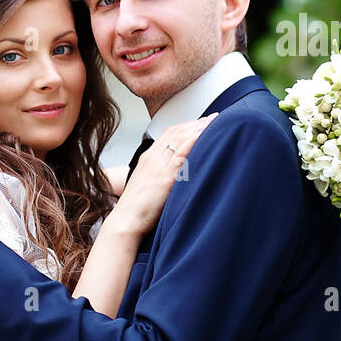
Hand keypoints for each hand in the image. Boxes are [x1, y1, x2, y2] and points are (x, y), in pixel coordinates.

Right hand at [106, 114, 217, 237]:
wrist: (125, 222)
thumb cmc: (136, 210)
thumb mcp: (146, 186)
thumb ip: (158, 176)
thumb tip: (175, 175)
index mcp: (147, 159)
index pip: (167, 134)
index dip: (185, 126)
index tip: (201, 122)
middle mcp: (152, 159)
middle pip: (175, 132)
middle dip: (196, 123)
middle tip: (214, 118)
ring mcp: (158, 167)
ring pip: (180, 139)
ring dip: (199, 128)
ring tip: (215, 122)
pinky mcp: (165, 178)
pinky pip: (181, 155)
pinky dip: (194, 142)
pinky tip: (205, 135)